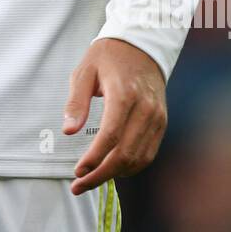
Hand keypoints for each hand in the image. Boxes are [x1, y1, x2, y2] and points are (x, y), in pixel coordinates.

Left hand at [61, 38, 166, 194]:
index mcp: (124, 94)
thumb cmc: (108, 58)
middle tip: (79, 185)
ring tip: (92, 180)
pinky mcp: (162, 123)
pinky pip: (148, 153)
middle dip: (101, 175)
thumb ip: (76, 103)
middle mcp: (145, 109)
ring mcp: (157, 117)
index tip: (78, 172)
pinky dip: (131, 167)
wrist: (141, 45)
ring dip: (115, 174)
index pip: (111, 136)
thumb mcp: (84, 72)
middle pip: (125, 153)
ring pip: (138, 158)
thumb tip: (68, 132)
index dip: (94, 158)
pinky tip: (112, 170)